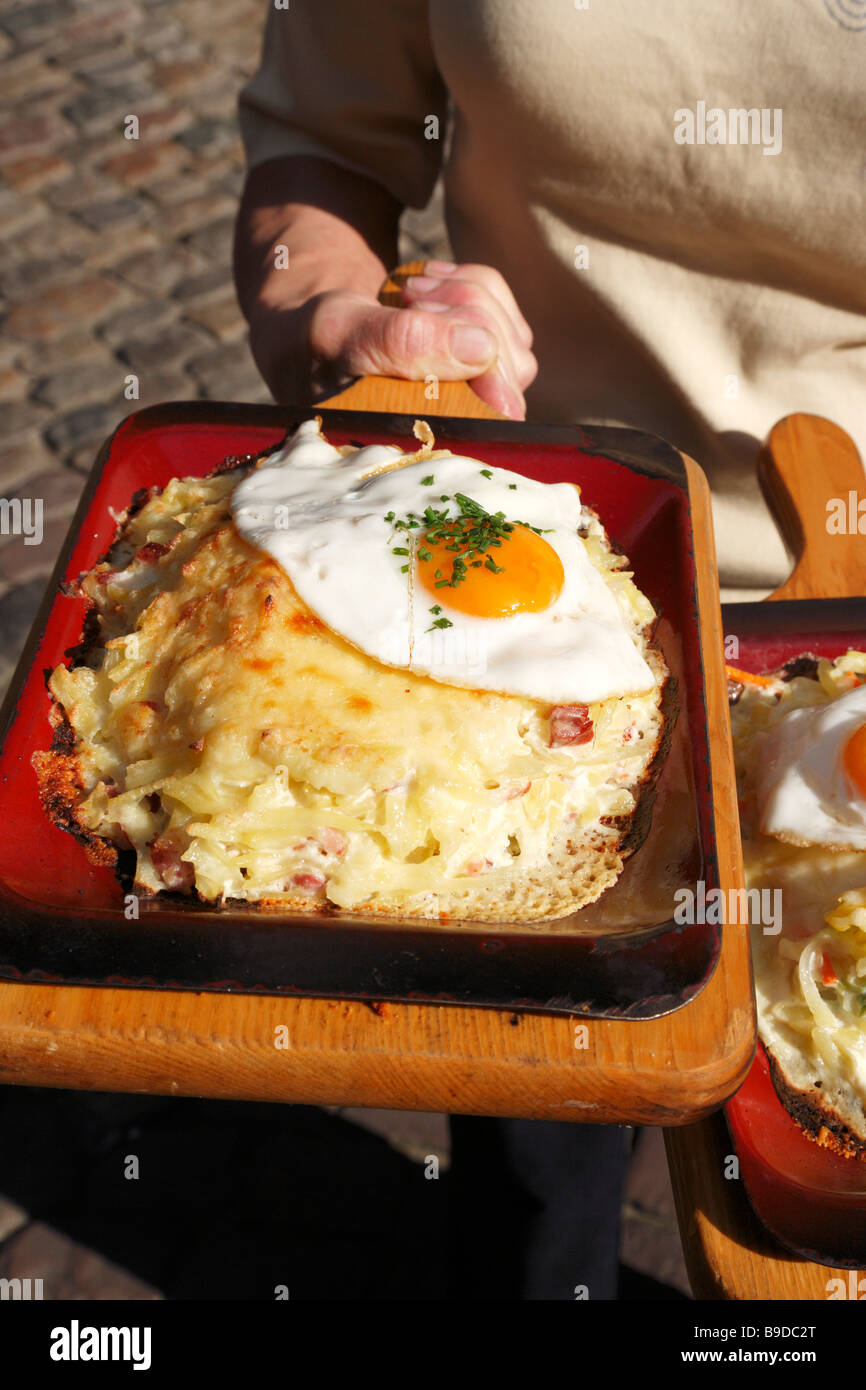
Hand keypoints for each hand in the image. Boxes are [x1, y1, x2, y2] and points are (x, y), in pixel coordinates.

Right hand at [299, 262, 535, 418]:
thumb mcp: (341, 335)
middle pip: (508, 363)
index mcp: (429, 444)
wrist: (310, 335)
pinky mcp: (488, 351)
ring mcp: (482, 389)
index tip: (415, 305)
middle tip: (407, 294)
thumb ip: (400, 341)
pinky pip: (503, 305)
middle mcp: (465, 427)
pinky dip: (466, 279)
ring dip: (462, 292)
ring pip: (510, 332)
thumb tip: (482, 347)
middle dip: (461, 310)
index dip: (467, 355)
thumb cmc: (316, 348)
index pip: (493, 411)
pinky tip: (423, 285)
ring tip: (408, 292)